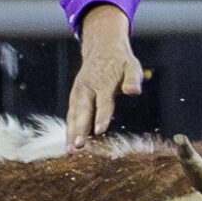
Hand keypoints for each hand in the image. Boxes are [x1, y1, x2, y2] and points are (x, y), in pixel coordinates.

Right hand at [66, 4, 143, 149]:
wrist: (101, 49)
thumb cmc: (120, 61)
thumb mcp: (132, 66)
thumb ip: (133, 79)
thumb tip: (133, 91)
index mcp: (103, 82)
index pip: (103, 102)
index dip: (101, 116)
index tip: (99, 131)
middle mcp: (87, 88)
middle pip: (83, 111)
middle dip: (80, 130)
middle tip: (78, 147)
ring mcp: (78, 92)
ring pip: (74, 114)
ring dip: (71, 133)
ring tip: (69, 151)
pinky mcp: (74, 97)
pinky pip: (71, 114)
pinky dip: (69, 128)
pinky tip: (68, 144)